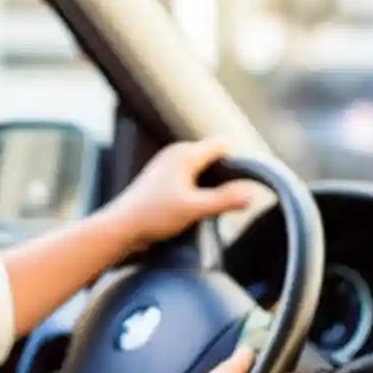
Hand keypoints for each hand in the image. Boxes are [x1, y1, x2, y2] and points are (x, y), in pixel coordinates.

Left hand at [100, 138, 253, 253]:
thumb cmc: (153, 215)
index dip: (236, 163)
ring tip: (213, 205)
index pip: (223, 146)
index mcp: (185, 153)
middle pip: (213, 156)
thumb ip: (224, 200)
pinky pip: (190, 176)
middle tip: (230, 200)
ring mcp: (168, 164)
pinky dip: (198, 188)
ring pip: (202, 167)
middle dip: (224, 174)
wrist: (121, 227)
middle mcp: (177, 153)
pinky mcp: (163, 178)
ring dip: (211, 184)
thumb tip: (252, 194)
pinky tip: (197, 207)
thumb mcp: (193, 209)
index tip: (243, 185)